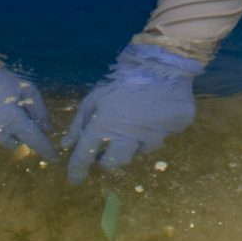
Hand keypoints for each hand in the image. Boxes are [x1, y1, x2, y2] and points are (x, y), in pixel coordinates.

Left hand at [62, 42, 202, 184]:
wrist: (161, 61)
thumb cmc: (122, 79)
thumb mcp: (94, 97)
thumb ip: (79, 123)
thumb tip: (67, 145)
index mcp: (103, 125)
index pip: (85, 156)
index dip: (77, 170)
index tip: (76, 179)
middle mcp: (127, 137)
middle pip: (115, 163)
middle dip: (109, 158)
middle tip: (109, 146)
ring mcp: (154, 135)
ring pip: (141, 151)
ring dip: (135, 142)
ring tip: (137, 121)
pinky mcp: (174, 130)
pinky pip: (163, 136)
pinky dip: (157, 129)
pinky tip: (157, 113)